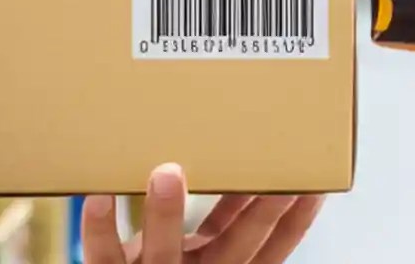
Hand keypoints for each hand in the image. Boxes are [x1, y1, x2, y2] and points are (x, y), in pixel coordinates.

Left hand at [81, 163, 324, 263]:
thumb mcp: (208, 248)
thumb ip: (229, 216)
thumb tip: (251, 159)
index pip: (278, 246)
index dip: (299, 217)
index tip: (316, 182)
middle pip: (239, 246)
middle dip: (258, 210)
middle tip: (269, 167)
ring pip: (167, 252)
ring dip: (168, 213)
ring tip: (168, 172)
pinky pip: (105, 256)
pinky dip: (100, 227)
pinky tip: (98, 194)